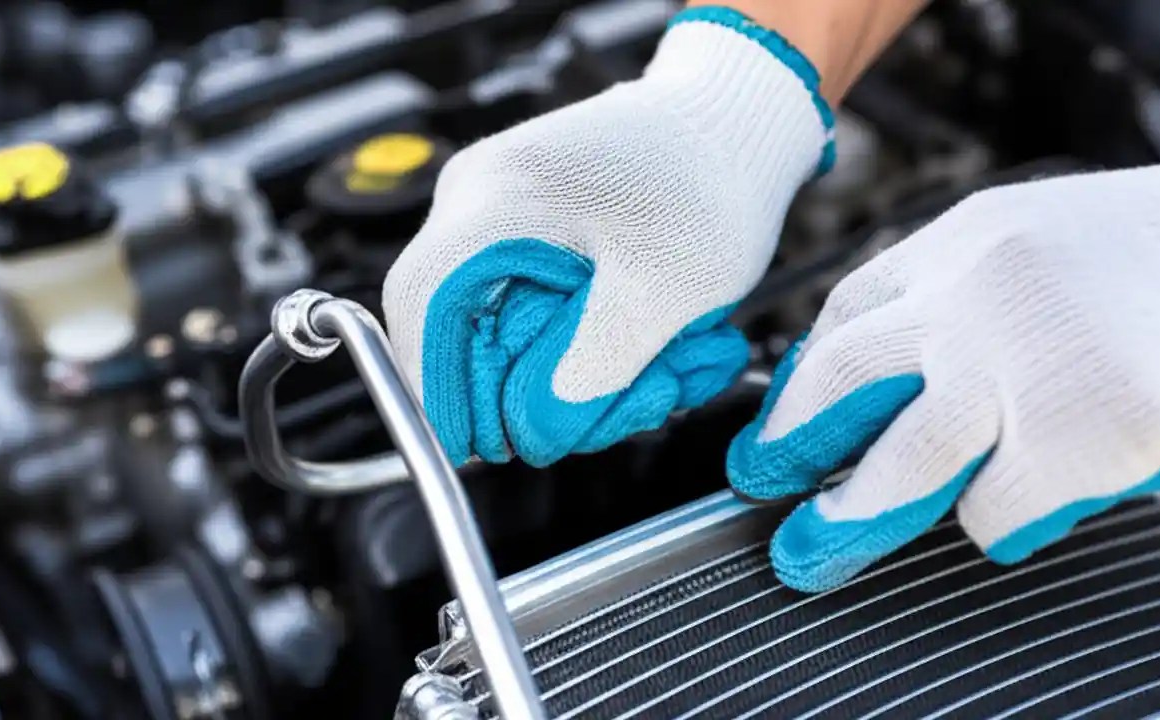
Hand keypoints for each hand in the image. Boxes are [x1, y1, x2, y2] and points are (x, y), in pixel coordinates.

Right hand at [384, 8, 833, 466]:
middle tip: (644, 402)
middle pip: (469, 336)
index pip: (423, 307)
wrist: (736, 121)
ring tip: (678, 368)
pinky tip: (668, 349)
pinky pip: (541, 319)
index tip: (481, 447)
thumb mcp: (666, 290)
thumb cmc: (710, 177)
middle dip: (553, 391)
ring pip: (512, 338)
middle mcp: (480, 204)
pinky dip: (601, 349)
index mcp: (495, 200)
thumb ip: (595, 370)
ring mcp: (503, 221)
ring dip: (594, 376)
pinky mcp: (532, 239)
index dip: (440, 389)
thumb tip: (535, 433)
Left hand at [727, 150, 1159, 591]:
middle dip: (786, 440)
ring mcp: (1016, 368)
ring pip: (897, 464)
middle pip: (841, 381)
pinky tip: (1024, 509)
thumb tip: (892, 375)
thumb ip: (965, 293)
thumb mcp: (1043, 239)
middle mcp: (972, 299)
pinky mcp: (1072, 436)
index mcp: (963, 241)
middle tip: (755, 478)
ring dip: (846, 519)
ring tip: (811, 553)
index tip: (784, 411)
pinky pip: (995, 510)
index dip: (805, 370)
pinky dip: (997, 522)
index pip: (848, 309)